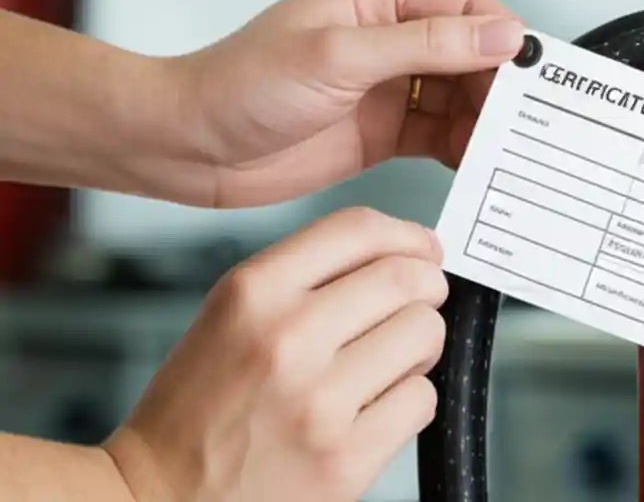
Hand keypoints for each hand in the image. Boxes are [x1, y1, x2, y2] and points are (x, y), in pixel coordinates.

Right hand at [103, 207, 447, 501]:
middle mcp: (286, 338)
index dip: (407, 235)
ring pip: (425, 334)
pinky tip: (374, 409)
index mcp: (253, 293)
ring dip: (420, 347)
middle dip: (426, 290)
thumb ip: (310, 277)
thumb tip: (406, 253)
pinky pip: (422, 400)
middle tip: (415, 308)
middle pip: (407, 278)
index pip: (358, 229)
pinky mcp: (345, 458)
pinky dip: (409, 402)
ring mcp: (319, 401)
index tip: (424, 248)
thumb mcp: (231, 314)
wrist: (156, 498)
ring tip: (387, 364)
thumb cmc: (198, 409)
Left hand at [173, 0, 524, 206]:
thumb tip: (502, 34)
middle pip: (469, 55)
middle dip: (500, 84)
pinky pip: (439, 135)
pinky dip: (463, 149)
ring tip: (509, 148)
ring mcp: (385, 88)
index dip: (503, 35)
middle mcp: (386, 39)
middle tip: (527, 120)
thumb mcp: (340, 56)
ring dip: (485, 121)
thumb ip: (426, 45)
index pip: (462, 7)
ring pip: (459, 98)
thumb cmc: (242, 86)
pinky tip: (479, 164)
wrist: (189, 148)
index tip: (533, 71)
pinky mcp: (381, 132)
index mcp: (375, 0)